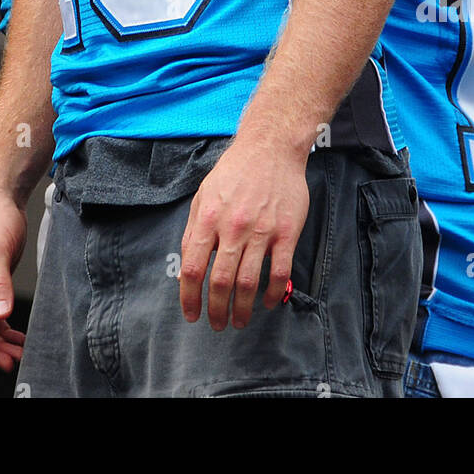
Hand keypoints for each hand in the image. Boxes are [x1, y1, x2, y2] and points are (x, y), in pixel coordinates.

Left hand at [179, 137, 309, 331]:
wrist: (270, 149)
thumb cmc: (233, 173)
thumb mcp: (203, 196)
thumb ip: (193, 232)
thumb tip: (186, 269)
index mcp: (208, 218)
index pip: (193, 268)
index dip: (189, 298)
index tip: (191, 315)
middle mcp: (233, 227)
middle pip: (221, 281)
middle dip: (216, 310)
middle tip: (216, 325)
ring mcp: (262, 230)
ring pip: (249, 282)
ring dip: (242, 309)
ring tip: (238, 321)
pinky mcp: (286, 232)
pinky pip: (279, 272)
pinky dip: (272, 294)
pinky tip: (266, 303)